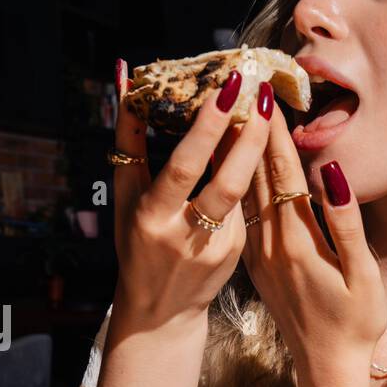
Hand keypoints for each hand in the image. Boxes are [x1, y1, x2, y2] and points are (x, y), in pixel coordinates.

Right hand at [111, 63, 274, 326]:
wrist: (161, 310)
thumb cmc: (137, 242)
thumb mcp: (125, 195)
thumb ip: (128, 136)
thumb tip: (126, 76)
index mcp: (153, 218)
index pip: (184, 168)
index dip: (206, 131)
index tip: (225, 91)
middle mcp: (186, 235)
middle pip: (228, 182)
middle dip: (248, 135)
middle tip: (260, 93)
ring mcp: (218, 247)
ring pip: (242, 190)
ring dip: (254, 147)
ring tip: (261, 108)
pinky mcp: (237, 252)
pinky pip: (245, 202)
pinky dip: (249, 169)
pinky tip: (254, 141)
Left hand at [240, 103, 386, 377]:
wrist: (326, 368)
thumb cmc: (356, 323)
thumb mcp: (362, 274)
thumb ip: (345, 222)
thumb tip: (330, 172)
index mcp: (298, 241)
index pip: (281, 172)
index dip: (273, 129)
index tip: (266, 89)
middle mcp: (271, 244)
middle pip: (254, 174)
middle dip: (248, 127)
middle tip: (240, 83)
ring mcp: (260, 255)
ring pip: (242, 191)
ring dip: (236, 150)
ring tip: (228, 110)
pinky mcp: (257, 265)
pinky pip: (241, 212)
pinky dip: (236, 181)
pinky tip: (231, 161)